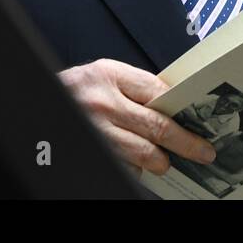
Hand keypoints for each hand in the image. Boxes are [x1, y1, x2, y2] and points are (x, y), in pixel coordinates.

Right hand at [59, 58, 216, 175]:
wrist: (40, 103)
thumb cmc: (73, 91)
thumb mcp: (101, 76)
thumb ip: (132, 86)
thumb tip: (170, 104)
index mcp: (107, 75)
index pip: (158, 92)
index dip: (183, 109)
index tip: (198, 121)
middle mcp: (102, 103)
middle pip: (156, 126)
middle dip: (184, 142)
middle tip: (202, 152)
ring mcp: (96, 131)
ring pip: (142, 153)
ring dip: (158, 160)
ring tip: (164, 161)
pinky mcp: (94, 153)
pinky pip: (124, 166)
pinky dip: (134, 167)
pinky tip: (135, 163)